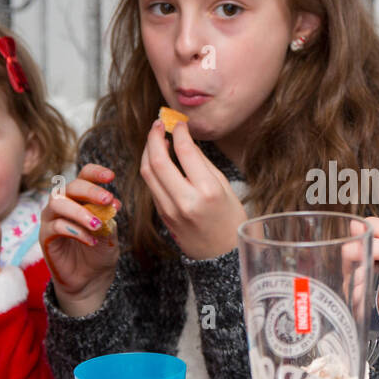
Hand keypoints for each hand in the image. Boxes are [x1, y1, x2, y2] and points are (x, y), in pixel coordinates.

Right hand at [40, 163, 121, 312]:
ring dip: (80, 212)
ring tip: (97, 224)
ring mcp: (51, 220)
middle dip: (90, 191)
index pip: (83, 176)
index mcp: (80, 198)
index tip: (111, 177)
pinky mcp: (45, 237)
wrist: (91, 279)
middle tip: (107, 200)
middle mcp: (62, 204)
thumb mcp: (110, 232)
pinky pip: (56, 227)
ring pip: (58, 204)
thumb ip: (108, 217)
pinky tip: (91, 240)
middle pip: (70, 187)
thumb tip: (112, 203)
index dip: (95, 173)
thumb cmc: (100, 251)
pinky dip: (76, 231)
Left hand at [139, 119, 246, 259]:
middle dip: (155, 137)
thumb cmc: (230, 221)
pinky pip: (152, 187)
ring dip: (148, 151)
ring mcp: (170, 210)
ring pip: (148, 173)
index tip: (179, 123)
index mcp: (207, 191)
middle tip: (158, 124)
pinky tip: (158, 159)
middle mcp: (185, 200)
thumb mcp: (225, 188)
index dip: (179, 131)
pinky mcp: (162, 216)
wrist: (222, 255)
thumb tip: (185, 141)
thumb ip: (202, 164)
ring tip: (155, 138)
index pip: (185, 151)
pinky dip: (151, 168)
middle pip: (158, 161)